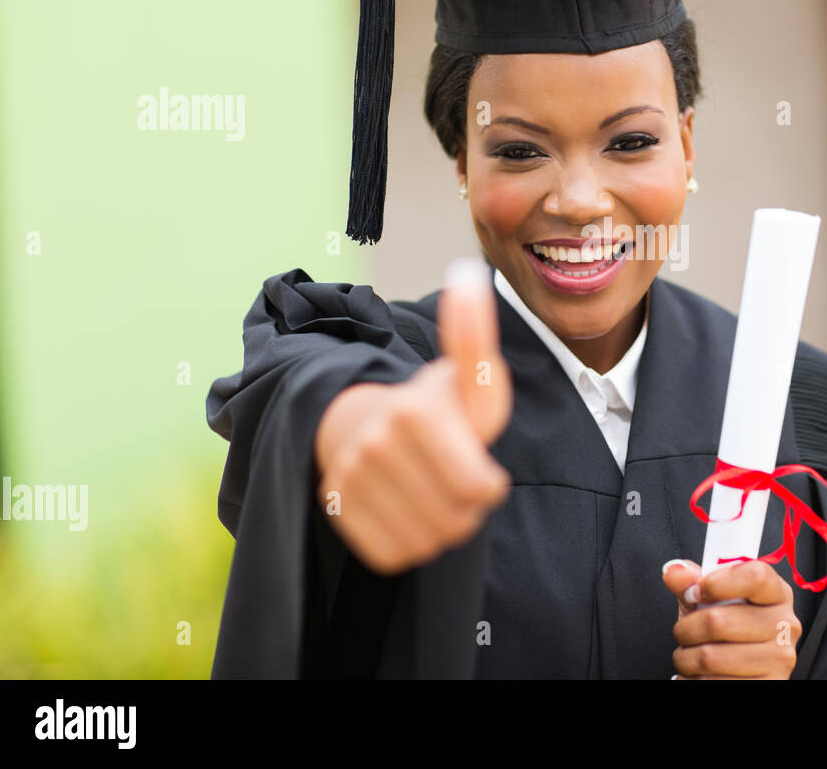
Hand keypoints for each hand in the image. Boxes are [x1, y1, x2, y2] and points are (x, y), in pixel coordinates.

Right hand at [314, 259, 512, 573]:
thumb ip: (476, 337)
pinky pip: (393, 554)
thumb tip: (470, 272)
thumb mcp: (468, 376)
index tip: (480, 465)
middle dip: (466, 509)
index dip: (489, 487)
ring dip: (439, 528)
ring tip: (432, 493)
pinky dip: (409, 543)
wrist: (363, 419)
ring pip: (425, 542)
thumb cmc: (434, 406)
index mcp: (416, 411)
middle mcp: (376, 443)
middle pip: (455, 520)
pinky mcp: (336, 506)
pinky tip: (407, 510)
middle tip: (454, 480)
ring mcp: (350, 475)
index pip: (480, 491)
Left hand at [662, 558, 801, 678]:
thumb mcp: (710, 601)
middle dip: (686, 629)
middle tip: (683, 632)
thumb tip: (674, 571)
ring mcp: (779, 659)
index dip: (716, 583)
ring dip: (686, 658)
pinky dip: (693, 680)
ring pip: (710, 657)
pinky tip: (700, 674)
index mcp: (776, 594)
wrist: (742, 671)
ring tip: (690, 656)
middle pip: (719, 621)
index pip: (755, 576)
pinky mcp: (768, 685)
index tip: (694, 593)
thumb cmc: (728, 631)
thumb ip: (691, 582)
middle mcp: (784, 625)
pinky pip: (713, 684)